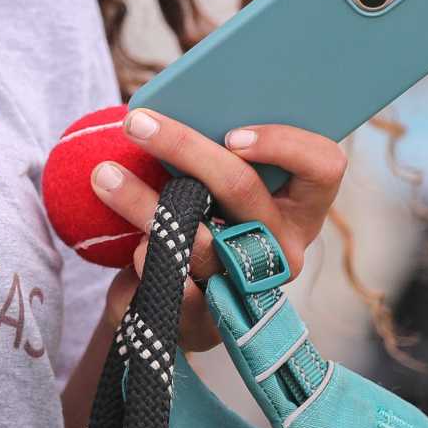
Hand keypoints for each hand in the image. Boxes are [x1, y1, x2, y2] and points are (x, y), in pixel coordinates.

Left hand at [92, 110, 347, 351]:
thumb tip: (171, 105)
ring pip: (201, 237)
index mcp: (299, 204)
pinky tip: (130, 246)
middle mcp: (284, 247)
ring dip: (145, 202)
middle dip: (184, 147)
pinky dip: (149, 258)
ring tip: (104, 174)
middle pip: (243, 189)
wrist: (160, 290)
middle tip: (135, 122)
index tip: (232, 133)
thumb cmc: (194, 211)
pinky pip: (180, 287)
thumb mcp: (209, 178)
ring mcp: (251, 288)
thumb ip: (210, 145)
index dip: (284, 145)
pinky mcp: (212, 322)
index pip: (323, 166)